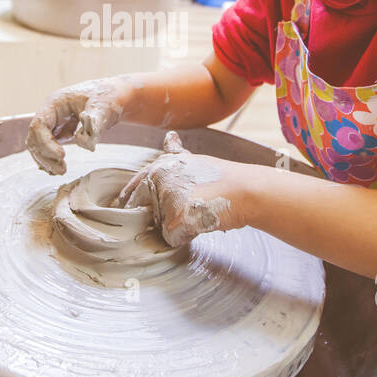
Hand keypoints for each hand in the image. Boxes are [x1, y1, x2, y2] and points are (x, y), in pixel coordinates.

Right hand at [27, 78, 131, 174]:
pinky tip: (57, 169)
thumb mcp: (103, 108)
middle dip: (45, 155)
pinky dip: (50, 158)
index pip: (39, 124)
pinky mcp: (61, 131)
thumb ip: (94, 124)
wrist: (115, 96)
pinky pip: (48, 147)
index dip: (46, 142)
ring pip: (39, 144)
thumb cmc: (107, 97)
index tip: (63, 155)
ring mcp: (54, 123)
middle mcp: (50, 113)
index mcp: (55, 103)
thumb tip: (85, 144)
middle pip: (35, 136)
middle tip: (62, 170)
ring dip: (47, 159)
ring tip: (61, 171)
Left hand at [116, 131, 247, 246]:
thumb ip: (175, 154)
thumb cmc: (223, 179)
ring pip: (160, 226)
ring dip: (174, 225)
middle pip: (145, 210)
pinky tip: (200, 223)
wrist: (245, 191)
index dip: (135, 199)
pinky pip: (173, 239)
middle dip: (159, 214)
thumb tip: (169, 137)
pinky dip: (185, 236)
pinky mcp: (175, 222)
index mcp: (158, 166)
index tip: (131, 207)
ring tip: (197, 212)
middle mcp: (157, 181)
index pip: (134, 188)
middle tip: (185, 209)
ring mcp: (164, 201)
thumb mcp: (194, 160)